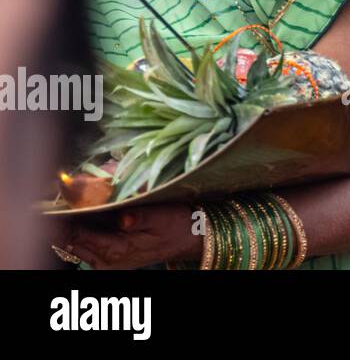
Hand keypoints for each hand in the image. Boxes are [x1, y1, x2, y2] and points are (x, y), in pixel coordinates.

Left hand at [53, 204, 201, 269]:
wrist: (188, 238)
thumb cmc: (176, 224)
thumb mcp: (162, 216)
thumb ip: (141, 217)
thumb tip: (124, 218)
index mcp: (117, 250)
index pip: (77, 235)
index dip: (63, 218)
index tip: (53, 199)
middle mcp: (106, 261)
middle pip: (69, 241)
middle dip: (62, 220)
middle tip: (57, 195)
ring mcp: (104, 262)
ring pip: (72, 245)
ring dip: (69, 225)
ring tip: (67, 202)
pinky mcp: (106, 259)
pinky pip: (82, 246)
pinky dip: (77, 230)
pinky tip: (81, 214)